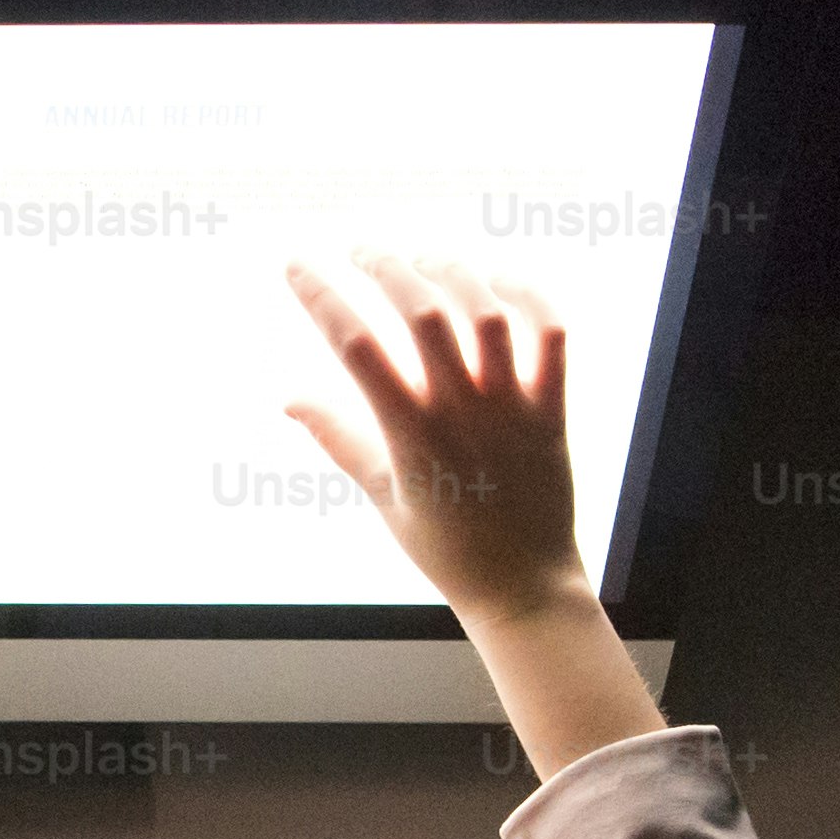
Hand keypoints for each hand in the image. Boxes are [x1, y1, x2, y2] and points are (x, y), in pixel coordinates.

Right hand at [281, 252, 593, 627]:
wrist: (521, 587)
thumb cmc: (444, 547)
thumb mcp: (380, 493)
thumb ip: (336, 438)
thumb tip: (287, 398)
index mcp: (409, 434)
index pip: (355, 346)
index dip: (320, 296)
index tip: (296, 265)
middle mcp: (461, 412)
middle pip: (422, 312)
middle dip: (385, 267)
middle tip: (361, 251)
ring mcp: (512, 408)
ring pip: (485, 312)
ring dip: (451, 272)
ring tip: (423, 258)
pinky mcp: (552, 410)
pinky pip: (551, 336)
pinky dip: (529, 296)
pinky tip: (499, 281)